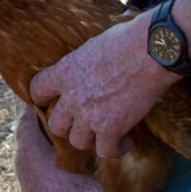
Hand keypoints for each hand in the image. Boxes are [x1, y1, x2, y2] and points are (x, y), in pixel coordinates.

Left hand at [29, 18, 177, 158]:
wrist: (152, 51)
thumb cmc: (130, 40)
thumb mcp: (95, 45)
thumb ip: (84, 63)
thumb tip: (90, 68)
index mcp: (66, 71)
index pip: (38, 89)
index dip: (43, 98)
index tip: (52, 101)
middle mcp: (72, 96)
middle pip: (56, 125)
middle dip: (70, 126)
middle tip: (85, 123)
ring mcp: (89, 115)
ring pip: (78, 142)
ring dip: (92, 139)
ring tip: (107, 133)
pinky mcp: (110, 128)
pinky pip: (106, 151)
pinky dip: (117, 148)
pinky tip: (126, 141)